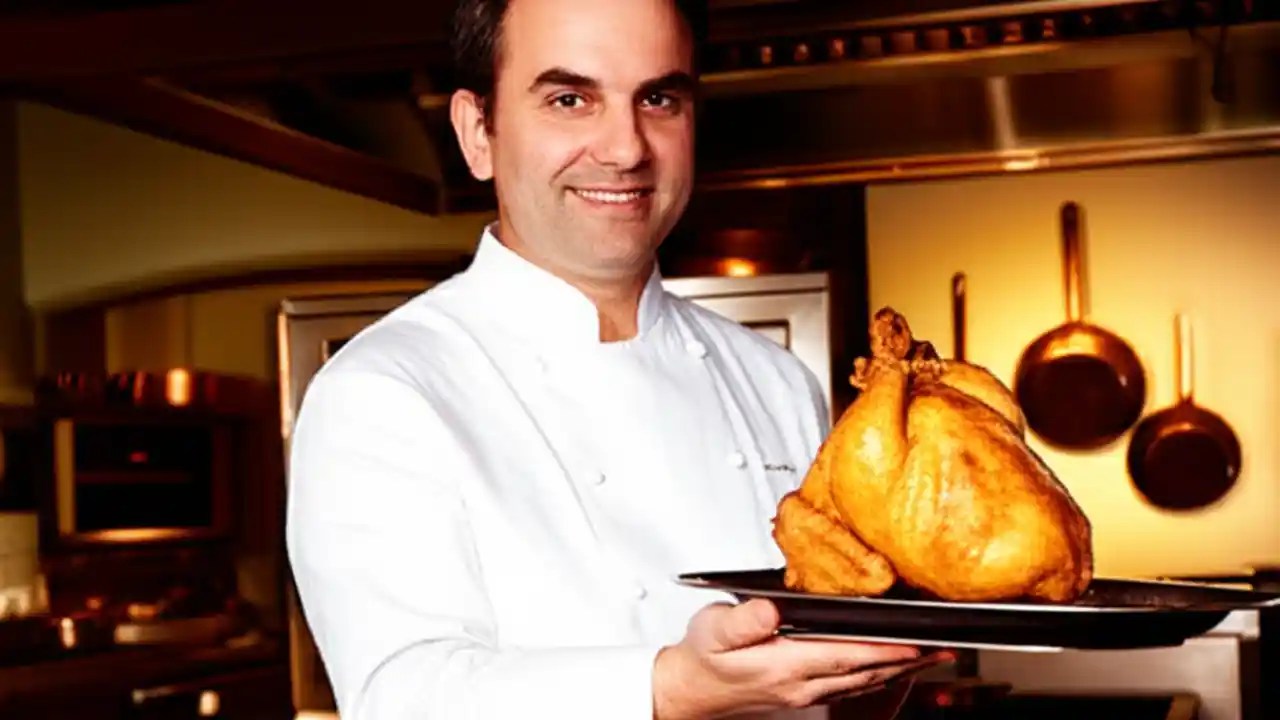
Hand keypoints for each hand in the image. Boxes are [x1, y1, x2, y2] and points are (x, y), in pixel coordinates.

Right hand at [652, 598, 950, 718]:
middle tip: (945, 647)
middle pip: (866, 672)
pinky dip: (880, 677)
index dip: (883, 649)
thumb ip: (743, 620)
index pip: (846, 655)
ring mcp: (806, 693)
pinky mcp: (805, 693)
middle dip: (907, 660)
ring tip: (934, 655)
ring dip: (901, 670)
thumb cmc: (704, 655)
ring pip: (865, 682)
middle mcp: (802, 684)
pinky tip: (894, 669)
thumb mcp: (713, 629)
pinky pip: (853, 686)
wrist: (691, 690)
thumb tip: (772, 609)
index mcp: (785, 665)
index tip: (915, 641)